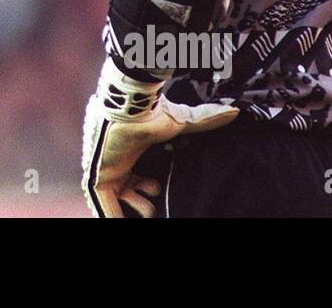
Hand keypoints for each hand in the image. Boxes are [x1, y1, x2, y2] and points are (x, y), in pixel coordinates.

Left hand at [83, 58, 239, 217]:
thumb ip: (203, 121)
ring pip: (115, 203)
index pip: (134, 179)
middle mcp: (116, 164)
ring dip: (137, 208)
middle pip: (125, 193)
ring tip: (149, 201)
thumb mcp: (179, 123)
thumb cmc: (150, 114)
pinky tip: (126, 222)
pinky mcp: (97, 179)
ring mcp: (105, 172)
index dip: (145, 189)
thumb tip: (233, 111)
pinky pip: (103, 207)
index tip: (157, 188)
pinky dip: (113, 217)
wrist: (130, 109)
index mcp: (130, 154)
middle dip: (142, 201)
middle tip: (156, 190)